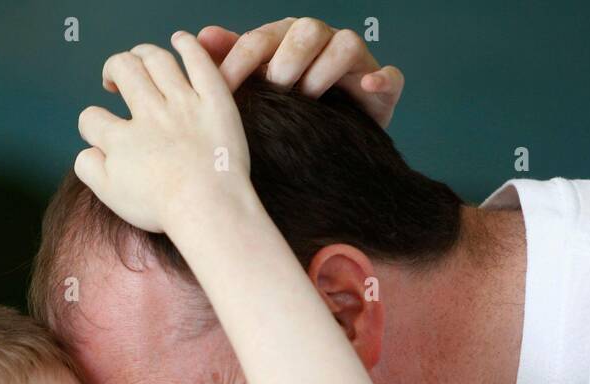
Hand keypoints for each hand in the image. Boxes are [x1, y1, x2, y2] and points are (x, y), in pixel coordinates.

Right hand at [78, 33, 251, 234]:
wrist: (209, 210)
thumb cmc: (164, 210)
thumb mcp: (112, 197)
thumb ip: (90, 169)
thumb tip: (86, 149)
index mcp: (120, 140)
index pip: (91, 118)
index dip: (91, 123)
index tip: (99, 130)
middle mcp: (148, 114)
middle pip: (123, 70)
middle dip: (114, 69)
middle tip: (115, 79)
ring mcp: (182, 105)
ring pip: (156, 60)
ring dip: (143, 53)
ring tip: (141, 58)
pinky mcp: (214, 101)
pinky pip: (199, 61)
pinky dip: (187, 45)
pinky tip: (180, 41)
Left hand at [196, 17, 403, 127]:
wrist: (328, 146)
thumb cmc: (283, 113)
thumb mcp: (253, 92)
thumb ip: (229, 63)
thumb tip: (200, 37)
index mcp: (282, 40)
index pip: (258, 40)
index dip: (240, 63)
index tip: (222, 91)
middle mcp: (319, 42)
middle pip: (305, 31)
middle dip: (286, 60)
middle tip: (275, 89)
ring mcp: (353, 61)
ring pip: (344, 44)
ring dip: (324, 69)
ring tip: (310, 97)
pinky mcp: (382, 85)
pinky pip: (389, 75)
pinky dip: (381, 78)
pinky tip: (367, 88)